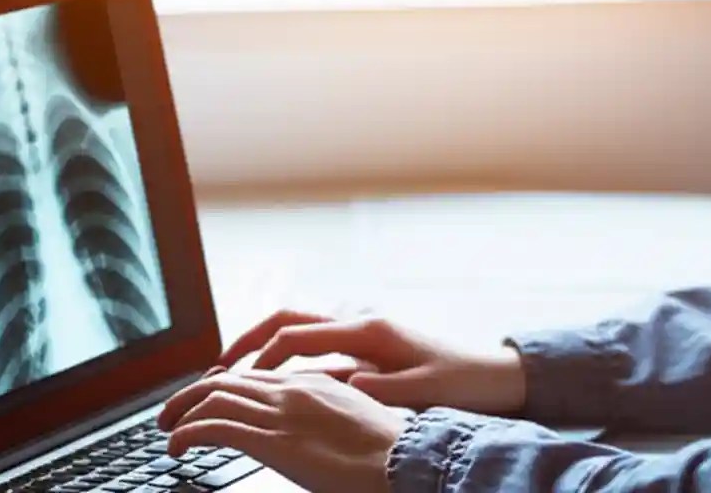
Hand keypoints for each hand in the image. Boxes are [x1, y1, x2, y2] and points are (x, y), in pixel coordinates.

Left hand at [157, 368, 408, 492]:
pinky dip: (188, 432)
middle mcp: (292, 390)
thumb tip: (315, 427)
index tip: (205, 402)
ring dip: (181, 412)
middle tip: (170, 414)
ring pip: (213, 398)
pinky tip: (179, 446)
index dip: (221, 387)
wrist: (403, 460)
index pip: (252, 377)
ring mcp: (281, 413)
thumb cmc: (390, 450)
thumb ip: (329, 414)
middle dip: (190, 395)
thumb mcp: (357, 420)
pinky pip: (214, 427)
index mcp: (313, 383)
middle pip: (225, 381)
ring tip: (167, 430)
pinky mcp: (272, 441)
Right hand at [218, 309, 526, 414]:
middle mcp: (361, 322)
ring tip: (232, 376)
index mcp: (369, 330)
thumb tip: (339, 387)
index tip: (229, 381)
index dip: (258, 358)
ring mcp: (363, 331)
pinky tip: (275, 383)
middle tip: (214, 370)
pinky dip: (289, 358)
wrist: (496, 374)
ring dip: (265, 347)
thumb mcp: (420, 391)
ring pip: (300, 329)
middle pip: (289, 320)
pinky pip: (318, 346)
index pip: (297, 337)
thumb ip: (377, 389)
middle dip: (247, 340)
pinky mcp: (369, 345)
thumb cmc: (463, 381)